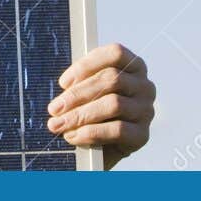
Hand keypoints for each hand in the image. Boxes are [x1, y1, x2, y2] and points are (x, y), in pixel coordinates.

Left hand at [45, 41, 154, 168]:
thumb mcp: (88, 91)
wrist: (104, 147)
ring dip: (81, 115)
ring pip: (114, 104)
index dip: (87, 65)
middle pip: (112, 80)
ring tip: (58, 124)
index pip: (115, 53)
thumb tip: (66, 85)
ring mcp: (146, 110)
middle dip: (77, 94)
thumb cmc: (94, 111)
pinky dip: (91, 133)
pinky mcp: (143, 135)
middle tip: (54, 108)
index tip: (63, 82)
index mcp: (133, 66)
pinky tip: (73, 136)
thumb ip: (81, 81)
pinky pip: (118, 130)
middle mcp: (145, 85)